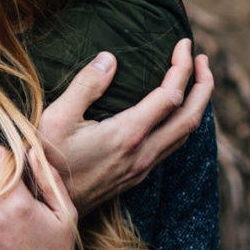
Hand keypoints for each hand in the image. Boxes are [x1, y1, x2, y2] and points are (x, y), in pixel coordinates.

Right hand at [39, 38, 212, 212]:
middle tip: (202, 59)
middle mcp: (143, 152)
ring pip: (186, 135)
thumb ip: (85, 86)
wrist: (45, 206)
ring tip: (195, 81)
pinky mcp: (137, 176)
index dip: (182, 67)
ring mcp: (142, 167)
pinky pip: (173, 146)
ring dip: (197, 105)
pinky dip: (183, 123)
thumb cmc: (46, 161)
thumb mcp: (56, 119)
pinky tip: (174, 114)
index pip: (171, 95)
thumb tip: (109, 58)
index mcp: (127, 134)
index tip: (183, 44)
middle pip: (191, 117)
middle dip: (204, 85)